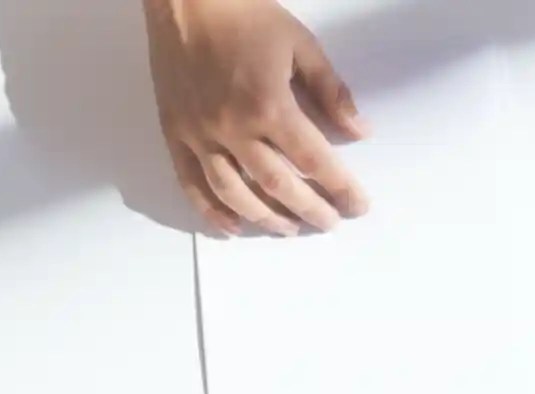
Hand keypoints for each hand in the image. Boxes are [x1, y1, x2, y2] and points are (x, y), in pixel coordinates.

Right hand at [144, 0, 369, 235]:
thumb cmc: (246, 13)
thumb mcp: (301, 45)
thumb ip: (331, 92)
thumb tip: (360, 131)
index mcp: (269, 106)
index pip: (314, 160)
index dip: (340, 189)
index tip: (357, 207)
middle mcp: (233, 129)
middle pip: (278, 185)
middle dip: (309, 210)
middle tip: (329, 224)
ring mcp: (200, 135)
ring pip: (234, 194)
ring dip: (266, 219)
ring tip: (289, 230)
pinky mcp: (174, 134)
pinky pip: (191, 184)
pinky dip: (212, 211)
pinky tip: (233, 228)